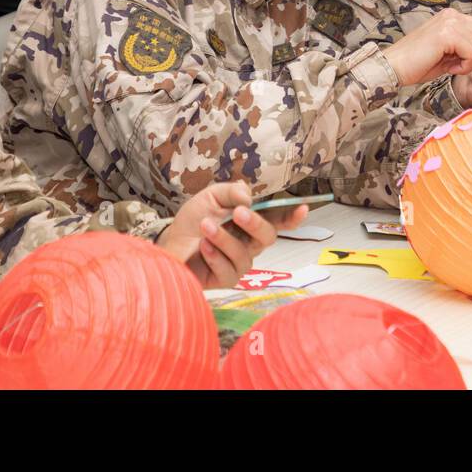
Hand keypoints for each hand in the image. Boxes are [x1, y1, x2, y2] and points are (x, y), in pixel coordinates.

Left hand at [157, 182, 305, 288]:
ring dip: (224, 238)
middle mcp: (250, 243)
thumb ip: (230, 192)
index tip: (302, 208)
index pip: (277, 220)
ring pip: (245, 254)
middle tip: (238, 212)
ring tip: (205, 227)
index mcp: (250, 222)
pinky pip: (229, 270)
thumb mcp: (210, 197)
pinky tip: (203, 247)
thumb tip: (248, 197)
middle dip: (255, 223)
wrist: (168, 243)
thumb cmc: (192, 221)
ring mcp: (240, 262)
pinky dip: (215, 256)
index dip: (292, 216)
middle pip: (267, 237)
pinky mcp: (226, 279)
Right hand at [383, 9, 471, 86]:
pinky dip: (464, 66)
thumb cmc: (418, 64)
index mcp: (453, 18)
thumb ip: (468, 48)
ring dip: (470, 64)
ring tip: (450, 66)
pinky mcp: (449, 34)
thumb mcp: (449, 55)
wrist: (395, 67)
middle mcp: (454, 16)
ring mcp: (451, 23)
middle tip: (458, 67)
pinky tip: (449, 67)